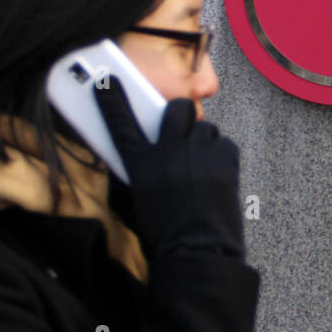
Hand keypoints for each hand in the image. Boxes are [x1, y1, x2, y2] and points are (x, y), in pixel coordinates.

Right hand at [93, 75, 244, 262]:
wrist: (198, 250)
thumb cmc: (165, 232)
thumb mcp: (138, 201)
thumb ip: (141, 171)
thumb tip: (149, 153)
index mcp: (141, 164)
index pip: (122, 123)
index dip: (113, 100)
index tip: (105, 81)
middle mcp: (169, 152)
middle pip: (177, 109)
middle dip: (179, 116)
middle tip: (180, 133)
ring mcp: (200, 153)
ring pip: (205, 127)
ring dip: (202, 140)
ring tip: (200, 164)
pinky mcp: (226, 159)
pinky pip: (224, 142)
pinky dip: (221, 154)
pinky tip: (216, 173)